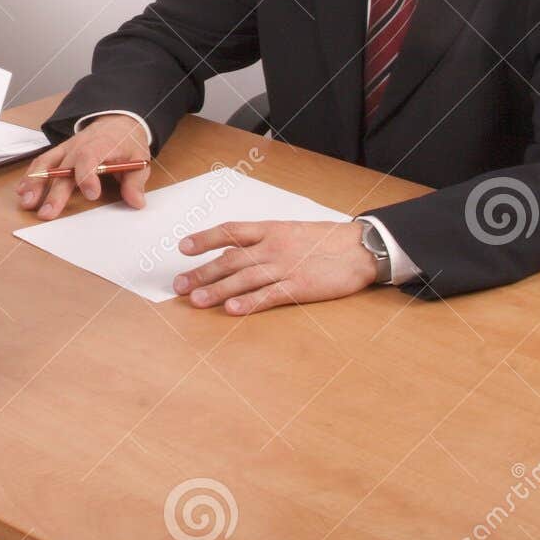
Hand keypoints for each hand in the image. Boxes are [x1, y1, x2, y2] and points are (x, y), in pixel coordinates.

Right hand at [16, 114, 150, 218]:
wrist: (117, 121)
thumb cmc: (126, 142)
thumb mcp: (139, 159)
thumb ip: (135, 182)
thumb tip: (136, 202)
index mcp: (100, 145)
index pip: (90, 158)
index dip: (88, 176)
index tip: (91, 194)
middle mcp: (79, 146)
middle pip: (63, 168)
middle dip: (54, 192)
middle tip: (48, 213)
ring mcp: (67, 149)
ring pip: (47, 164)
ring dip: (35, 183)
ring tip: (27, 202)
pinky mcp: (60, 153)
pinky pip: (42, 162)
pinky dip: (31, 176)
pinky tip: (22, 190)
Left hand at [172, 220, 377, 314]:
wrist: (360, 247)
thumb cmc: (325, 239)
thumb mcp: (291, 230)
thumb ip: (263, 239)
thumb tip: (233, 248)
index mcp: (270, 230)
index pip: (229, 232)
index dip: (204, 239)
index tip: (182, 248)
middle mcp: (272, 247)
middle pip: (230, 260)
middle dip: (201, 273)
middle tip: (179, 285)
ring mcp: (285, 267)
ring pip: (244, 279)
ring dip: (217, 290)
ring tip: (196, 301)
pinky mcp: (299, 287)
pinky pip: (269, 296)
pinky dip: (249, 303)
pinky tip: (232, 310)